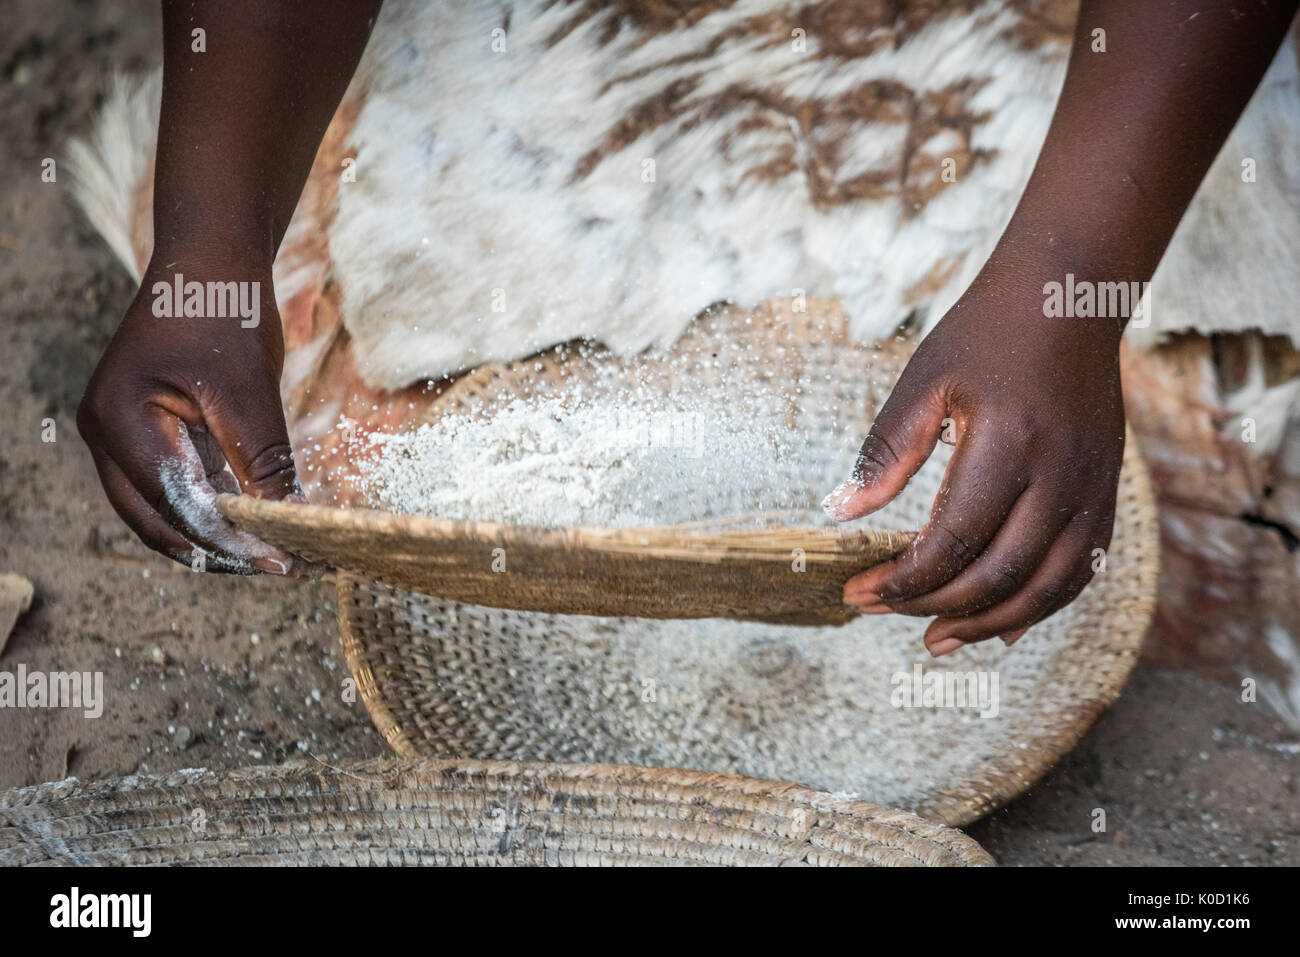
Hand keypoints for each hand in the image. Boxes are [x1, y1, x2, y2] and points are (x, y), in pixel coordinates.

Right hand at [77, 261, 316, 575]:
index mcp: (119, 419)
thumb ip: (265, 459)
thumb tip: (293, 523)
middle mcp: (105, 433)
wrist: (208, 261)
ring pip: (157, 514)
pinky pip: (167, 490)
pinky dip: (206, 511)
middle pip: (156, 522)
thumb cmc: (223, 310)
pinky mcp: (140, 436)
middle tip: (279, 568)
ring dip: (210, 538)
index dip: (231, 539)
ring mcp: (117, 436)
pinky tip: (252, 524)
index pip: (176, 504)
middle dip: (217, 551)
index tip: (283, 563)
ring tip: (270, 554)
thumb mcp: (249, 390)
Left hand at [824, 272, 1124, 654]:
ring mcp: (1093, 489)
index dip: (901, 579)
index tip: (857, 592)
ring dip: (989, 624)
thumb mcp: (924, 381)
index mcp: (1009, 446)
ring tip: (936, 639)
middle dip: (933, 606)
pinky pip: (1081, 571)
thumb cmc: (985, 333)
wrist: (1068, 300)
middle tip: (880, 612)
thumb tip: (841, 513)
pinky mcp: (1107, 493)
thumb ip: (885, 452)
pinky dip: (1039, 608)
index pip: (950, 542)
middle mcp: (1060, 476)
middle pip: (998, 575)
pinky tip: (999, 626)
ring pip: (1048, 588)